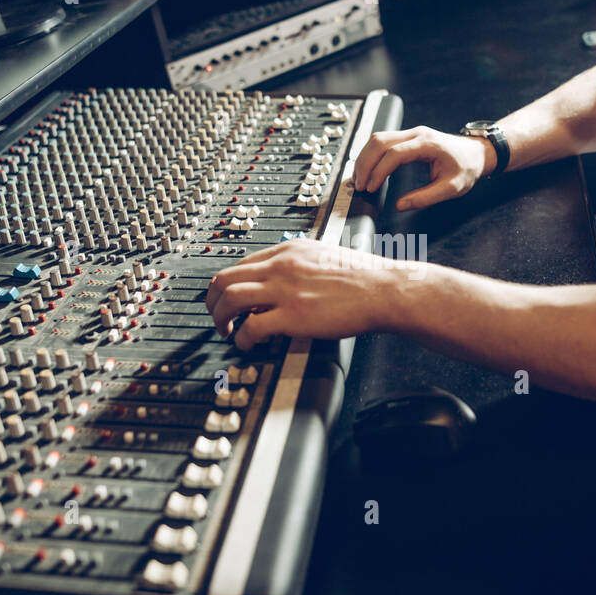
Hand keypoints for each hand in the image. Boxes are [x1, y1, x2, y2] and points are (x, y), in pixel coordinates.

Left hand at [204, 238, 406, 350]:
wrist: (383, 289)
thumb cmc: (363, 277)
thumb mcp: (323, 257)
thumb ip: (298, 266)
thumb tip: (281, 283)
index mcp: (288, 250)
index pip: (241, 263)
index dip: (226, 283)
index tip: (226, 296)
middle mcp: (280, 266)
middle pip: (225, 278)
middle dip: (212, 300)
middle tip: (215, 315)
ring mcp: (284, 290)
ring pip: (229, 299)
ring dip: (219, 318)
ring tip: (225, 331)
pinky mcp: (292, 316)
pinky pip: (251, 327)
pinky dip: (242, 338)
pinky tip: (247, 344)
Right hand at [352, 125, 491, 210]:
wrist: (476, 152)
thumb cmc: (466, 168)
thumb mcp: (451, 188)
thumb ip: (426, 197)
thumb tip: (400, 206)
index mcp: (427, 143)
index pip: (394, 153)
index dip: (379, 171)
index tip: (371, 188)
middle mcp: (416, 133)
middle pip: (380, 141)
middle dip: (365, 163)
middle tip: (359, 185)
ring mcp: (411, 132)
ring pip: (377, 138)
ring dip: (365, 158)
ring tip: (359, 179)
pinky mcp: (408, 136)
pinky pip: (383, 141)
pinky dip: (371, 155)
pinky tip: (368, 169)